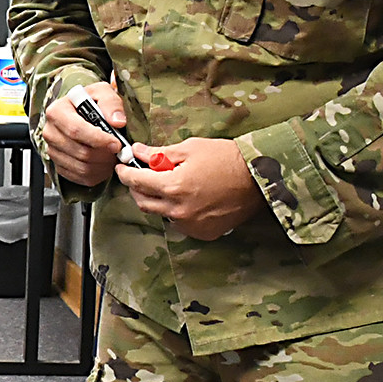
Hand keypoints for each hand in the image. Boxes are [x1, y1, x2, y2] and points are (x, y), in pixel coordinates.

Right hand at [41, 80, 131, 186]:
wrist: (80, 112)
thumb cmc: (90, 102)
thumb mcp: (102, 92)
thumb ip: (111, 103)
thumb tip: (117, 121)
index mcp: (57, 112)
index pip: (76, 130)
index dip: (99, 140)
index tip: (116, 143)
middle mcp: (51, 132)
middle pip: (80, 152)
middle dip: (104, 155)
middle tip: (119, 151)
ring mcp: (53, 151)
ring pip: (81, 167)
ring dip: (102, 165)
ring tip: (112, 156)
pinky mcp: (58, 165)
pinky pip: (79, 177)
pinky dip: (96, 174)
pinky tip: (104, 163)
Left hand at [116, 137, 264, 239]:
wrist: (259, 177)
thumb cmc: (227, 158)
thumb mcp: (191, 149)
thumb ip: (160, 154)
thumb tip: (137, 152)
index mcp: (173, 187)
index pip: (136, 182)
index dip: (126, 173)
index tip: (122, 167)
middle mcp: (179, 210)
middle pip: (143, 202)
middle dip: (137, 188)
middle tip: (141, 176)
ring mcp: (191, 224)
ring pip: (162, 214)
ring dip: (159, 200)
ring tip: (170, 185)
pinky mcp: (203, 232)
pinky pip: (180, 223)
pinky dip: (177, 211)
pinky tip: (187, 198)